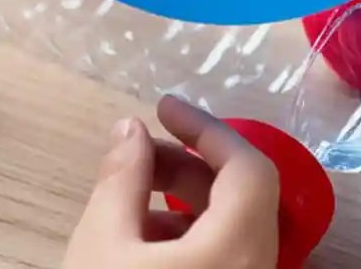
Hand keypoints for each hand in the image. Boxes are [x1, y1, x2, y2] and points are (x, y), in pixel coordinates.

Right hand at [63, 96, 280, 268]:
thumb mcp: (102, 242)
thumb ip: (122, 179)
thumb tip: (131, 128)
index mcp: (237, 248)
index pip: (249, 169)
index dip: (207, 129)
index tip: (161, 109)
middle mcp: (258, 268)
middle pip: (241, 196)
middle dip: (187, 165)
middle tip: (135, 154)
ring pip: (232, 229)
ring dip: (184, 203)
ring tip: (126, 201)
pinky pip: (225, 258)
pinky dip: (190, 237)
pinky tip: (139, 243)